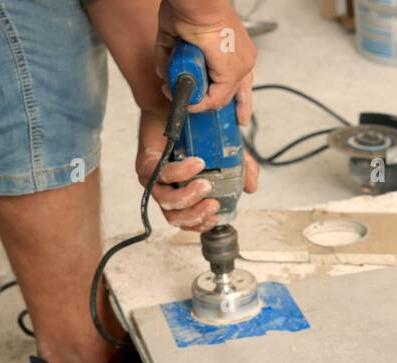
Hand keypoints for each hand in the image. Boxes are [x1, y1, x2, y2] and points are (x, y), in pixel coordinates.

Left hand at [136, 106, 259, 231]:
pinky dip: (180, 172)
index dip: (199, 224)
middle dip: (195, 215)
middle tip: (213, 204)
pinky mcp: (146, 162)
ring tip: (205, 185)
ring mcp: (153, 178)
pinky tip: (197, 164)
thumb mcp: (227, 153)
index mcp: (181, 192)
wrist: (178, 104)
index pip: (186, 220)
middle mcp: (165, 188)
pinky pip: (160, 174)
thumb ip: (242, 170)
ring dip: (188, 197)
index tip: (215, 218)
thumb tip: (251, 188)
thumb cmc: (197, 130)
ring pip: (166, 201)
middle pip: (174, 217)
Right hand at [156, 1, 255, 123]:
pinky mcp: (231, 73)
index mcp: (235, 49)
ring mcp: (240, 67)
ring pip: (222, 97)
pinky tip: (187, 100)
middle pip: (238, 93)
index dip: (239, 100)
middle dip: (229, 111)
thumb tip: (164, 75)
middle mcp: (242, 59)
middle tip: (223, 121)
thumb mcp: (178, 38)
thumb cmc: (188, 10)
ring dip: (199, 101)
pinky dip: (199, 103)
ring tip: (180, 96)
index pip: (241, 80)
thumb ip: (172, 58)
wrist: (194, 2)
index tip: (239, 115)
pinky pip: (215, 99)